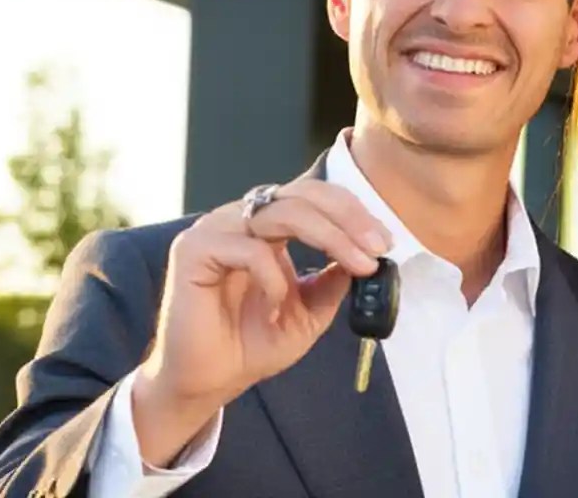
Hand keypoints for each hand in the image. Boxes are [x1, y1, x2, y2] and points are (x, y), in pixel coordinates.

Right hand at [132, 176, 392, 464]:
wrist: (209, 381)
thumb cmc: (252, 343)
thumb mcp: (310, 313)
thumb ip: (334, 282)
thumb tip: (368, 256)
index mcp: (268, 226)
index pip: (314, 198)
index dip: (352, 213)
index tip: (384, 243)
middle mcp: (242, 219)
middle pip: (302, 194)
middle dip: (348, 218)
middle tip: (376, 247)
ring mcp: (216, 230)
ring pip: (282, 211)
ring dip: (329, 237)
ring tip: (355, 266)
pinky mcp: (193, 250)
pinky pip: (249, 248)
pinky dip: (274, 275)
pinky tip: (278, 305)